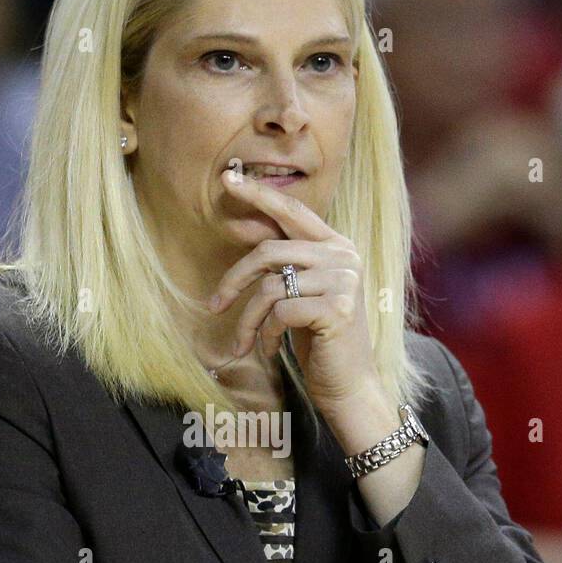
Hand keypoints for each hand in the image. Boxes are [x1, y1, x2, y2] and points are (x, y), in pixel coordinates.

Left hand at [207, 167, 380, 417]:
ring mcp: (344, 281)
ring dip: (249, 321)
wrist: (348, 385)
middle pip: (269, 253)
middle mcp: (344, 256)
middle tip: (214, 306)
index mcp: (336, 246)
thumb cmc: (318, 339)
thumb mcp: (298, 293)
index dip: (259, 194)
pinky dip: (267, 335)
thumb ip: (281, 261)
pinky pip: (280, 311)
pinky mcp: (338, 308)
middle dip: (234, 280)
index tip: (227, 177)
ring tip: (247, 342)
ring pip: (270, 287)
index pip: (292, 211)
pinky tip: (272, 350)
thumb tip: (243, 224)